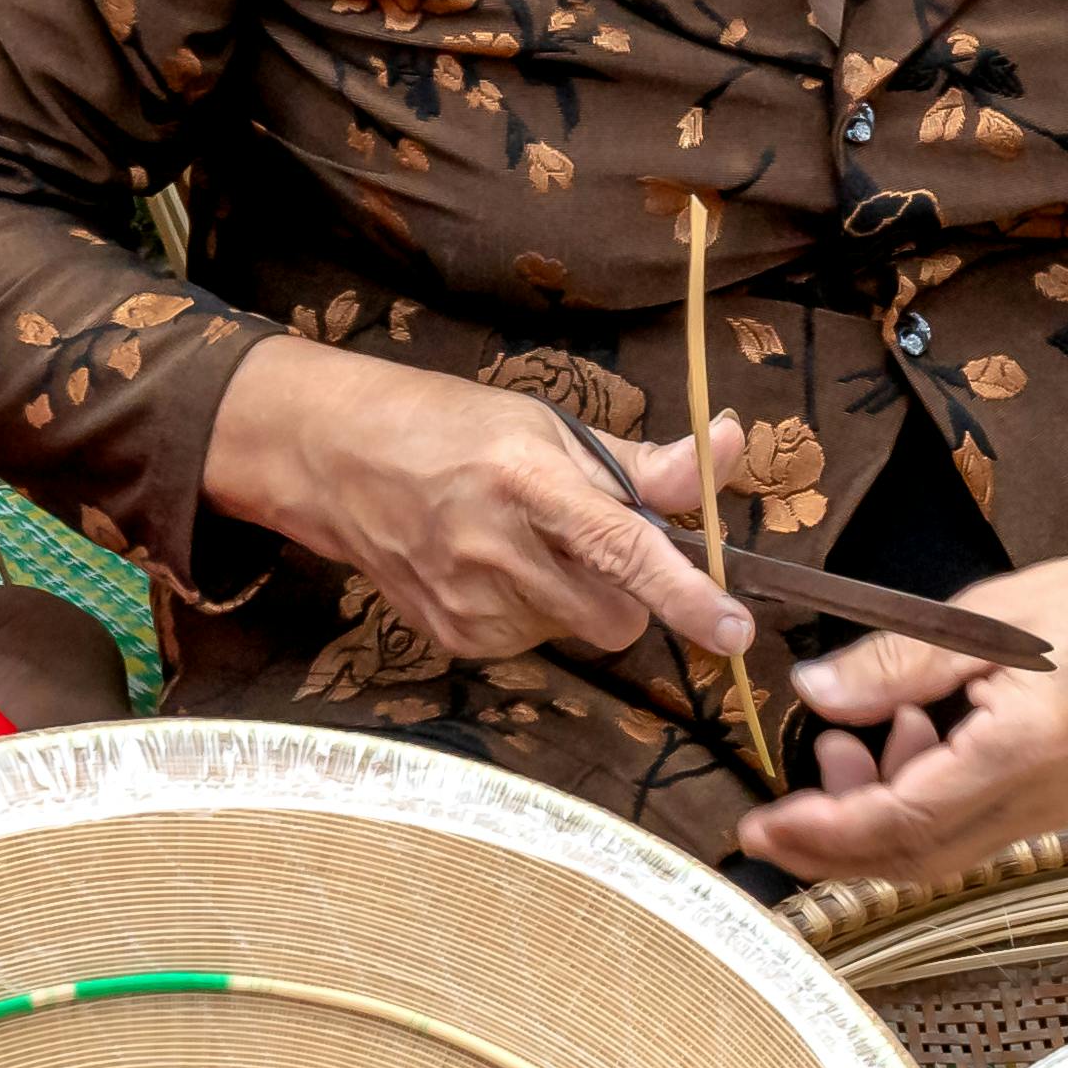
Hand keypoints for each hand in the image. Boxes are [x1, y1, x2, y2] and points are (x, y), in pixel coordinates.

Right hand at [203, 339, 752, 669]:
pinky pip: (533, 640)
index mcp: (528, 482)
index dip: (685, 594)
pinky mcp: (452, 638)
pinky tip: (493, 567)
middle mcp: (496, 551)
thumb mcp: (548, 427)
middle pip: (615, 617)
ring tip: (525, 542)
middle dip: (631, 592)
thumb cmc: (449, 428)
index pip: (623, 549)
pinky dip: (535, 610)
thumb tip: (732, 448)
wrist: (333, 459)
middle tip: (594, 539)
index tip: (734, 629)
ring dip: (578, 596)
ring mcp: (468, 604)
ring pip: (577, 631)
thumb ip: (642, 462)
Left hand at [739, 482, 1067, 883]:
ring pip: (937, 850)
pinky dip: (918, 801)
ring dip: (874, 817)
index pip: (897, 823)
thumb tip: (812, 692)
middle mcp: (1033, 805)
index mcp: (1014, 758)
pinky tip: (910, 735)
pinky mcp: (1053, 801)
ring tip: (850, 740)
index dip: (821, 832)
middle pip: (910, 861)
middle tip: (771, 817)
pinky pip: (968, 828)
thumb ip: (894, 663)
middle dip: (830, 848)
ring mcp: (1047, 812)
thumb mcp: (985, 620)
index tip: (761, 824)